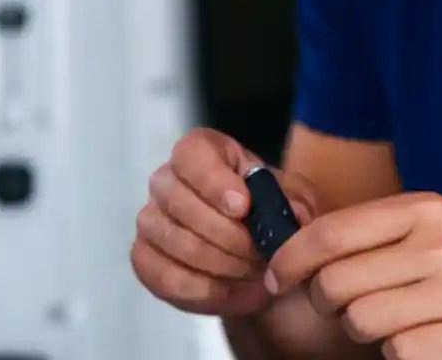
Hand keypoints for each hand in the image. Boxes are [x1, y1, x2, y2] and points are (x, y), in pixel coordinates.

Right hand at [130, 128, 318, 317]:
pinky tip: (227, 290)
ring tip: (250, 271)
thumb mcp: (295, 201)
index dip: (213, 180)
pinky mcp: (144, 256)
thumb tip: (294, 212)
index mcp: (204, 151)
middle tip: (258, 253)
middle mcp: (168, 179)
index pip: (192, 154)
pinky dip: (199, 288)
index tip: (242, 206)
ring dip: (218, 262)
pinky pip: (161, 274)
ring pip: (173, 239)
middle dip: (226, 234)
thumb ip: (296, 201)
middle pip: (180, 201)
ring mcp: (151, 218)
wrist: (257, 256)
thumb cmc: (270, 214)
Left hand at [264, 191, 441, 358]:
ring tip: (404, 325)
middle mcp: (440, 247)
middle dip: (328, 304)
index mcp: (432, 212)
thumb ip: (397, 233)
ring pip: (361, 321)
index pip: (332, 231)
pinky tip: (435, 345)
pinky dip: (406, 356)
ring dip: (370, 333)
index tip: (276, 275)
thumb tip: (318, 246)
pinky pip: (399, 354)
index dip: (291, 257)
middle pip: (336, 282)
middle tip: (344, 309)